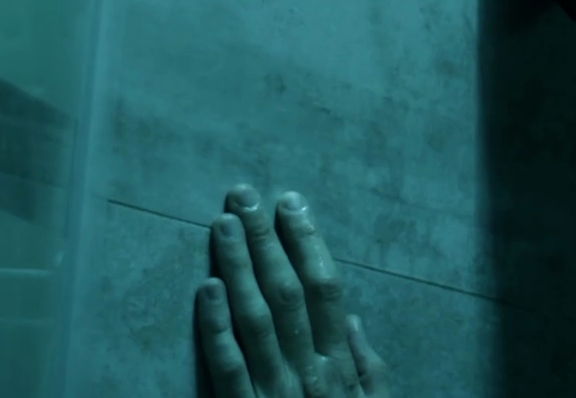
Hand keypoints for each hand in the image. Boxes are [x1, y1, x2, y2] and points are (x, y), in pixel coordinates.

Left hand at [196, 185, 391, 397]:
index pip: (326, 289)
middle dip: (267, 240)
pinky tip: (208, 288)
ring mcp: (273, 391)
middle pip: (287, 293)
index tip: (291, 204)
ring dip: (239, 267)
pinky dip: (217, 326)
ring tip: (224, 224)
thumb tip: (354, 320)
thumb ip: (368, 366)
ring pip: (255, 319)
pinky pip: (227, 366)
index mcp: (341, 363)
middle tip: (245, 197)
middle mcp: (309, 369)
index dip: (308, 242)